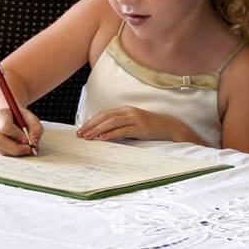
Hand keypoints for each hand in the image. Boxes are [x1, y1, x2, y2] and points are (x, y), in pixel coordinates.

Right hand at [0, 107, 42, 155]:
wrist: (10, 116)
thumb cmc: (20, 117)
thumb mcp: (31, 118)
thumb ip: (36, 128)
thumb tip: (34, 142)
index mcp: (1, 114)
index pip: (6, 127)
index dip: (17, 135)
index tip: (27, 140)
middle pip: (0, 141)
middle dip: (16, 148)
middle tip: (29, 149)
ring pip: (1, 148)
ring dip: (15, 152)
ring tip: (25, 148)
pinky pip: (1, 152)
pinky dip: (12, 153)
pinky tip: (19, 148)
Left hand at [77, 106, 202, 144]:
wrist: (168, 127)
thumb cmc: (149, 127)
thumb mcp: (132, 123)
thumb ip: (120, 125)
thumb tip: (102, 133)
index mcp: (125, 110)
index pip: (104, 114)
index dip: (91, 121)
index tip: (81, 129)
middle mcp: (128, 112)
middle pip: (105, 116)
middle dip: (91, 125)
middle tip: (80, 134)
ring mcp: (134, 118)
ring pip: (111, 122)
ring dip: (98, 130)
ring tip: (88, 137)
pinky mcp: (140, 127)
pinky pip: (122, 130)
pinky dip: (111, 134)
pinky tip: (103, 138)